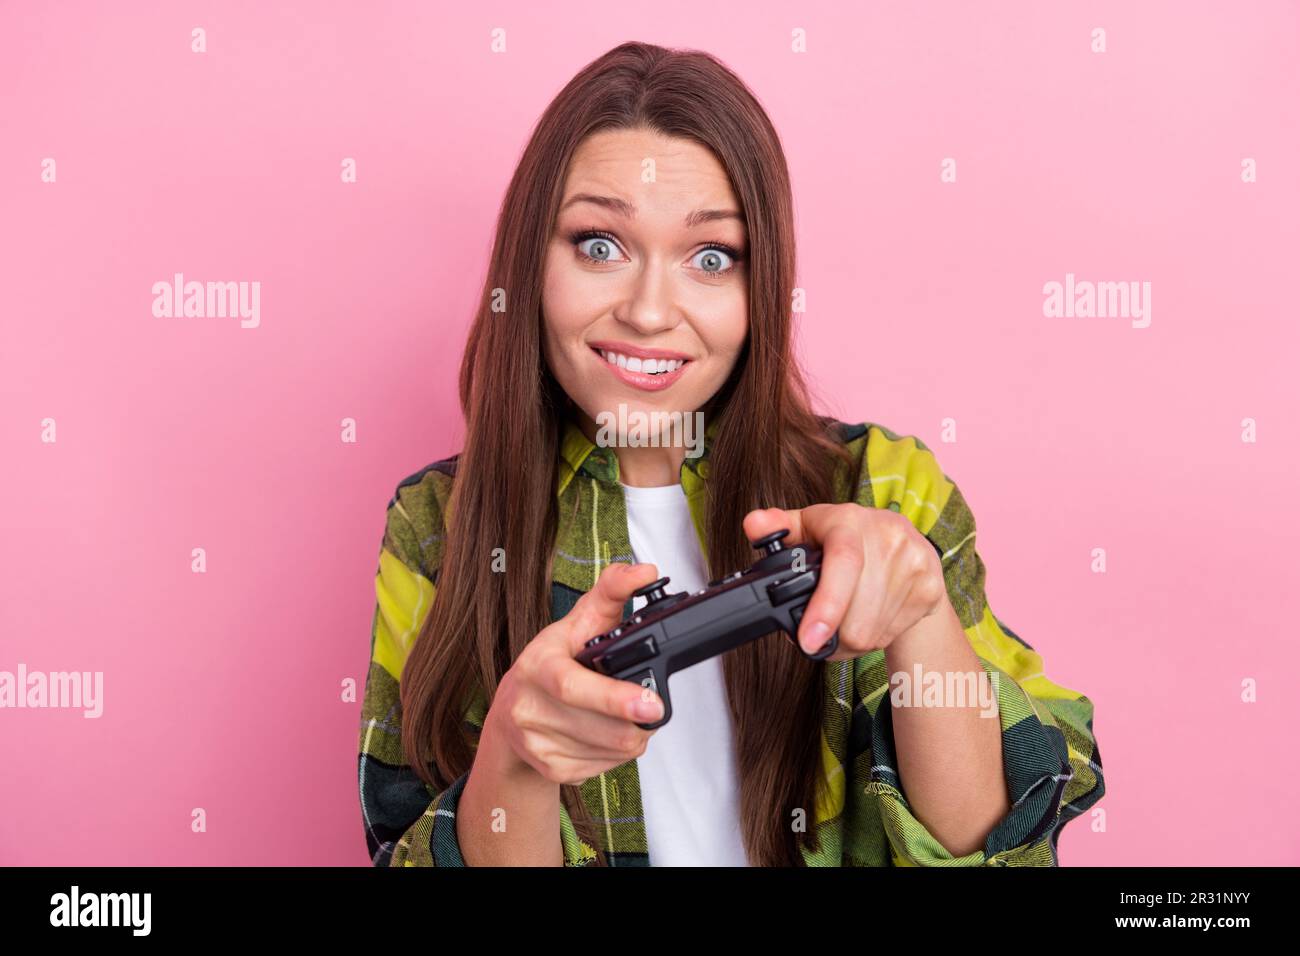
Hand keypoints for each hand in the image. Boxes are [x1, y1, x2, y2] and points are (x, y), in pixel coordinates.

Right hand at [488, 562, 665, 785]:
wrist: (510, 715)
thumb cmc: (550, 663)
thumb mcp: (575, 623)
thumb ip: (611, 592)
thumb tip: (645, 571)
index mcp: (536, 666)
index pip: (573, 686)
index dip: (614, 698)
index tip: (652, 704)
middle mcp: (529, 708)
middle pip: (605, 729)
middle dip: (639, 722)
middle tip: (650, 706)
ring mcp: (537, 743)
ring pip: (612, 750)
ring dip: (632, 735)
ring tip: (623, 715)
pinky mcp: (550, 769)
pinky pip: (605, 766)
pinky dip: (616, 752)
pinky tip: (604, 732)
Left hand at [742, 504, 948, 661]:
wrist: (909, 546)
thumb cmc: (846, 539)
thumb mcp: (809, 528)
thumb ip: (777, 528)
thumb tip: (753, 524)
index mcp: (849, 520)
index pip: (842, 562)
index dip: (825, 606)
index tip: (807, 641)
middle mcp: (887, 536)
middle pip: (854, 616)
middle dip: (830, 633)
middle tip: (817, 630)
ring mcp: (914, 561)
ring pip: (871, 632)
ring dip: (850, 640)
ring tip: (843, 622)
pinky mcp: (930, 587)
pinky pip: (892, 634)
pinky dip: (873, 639)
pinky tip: (869, 618)